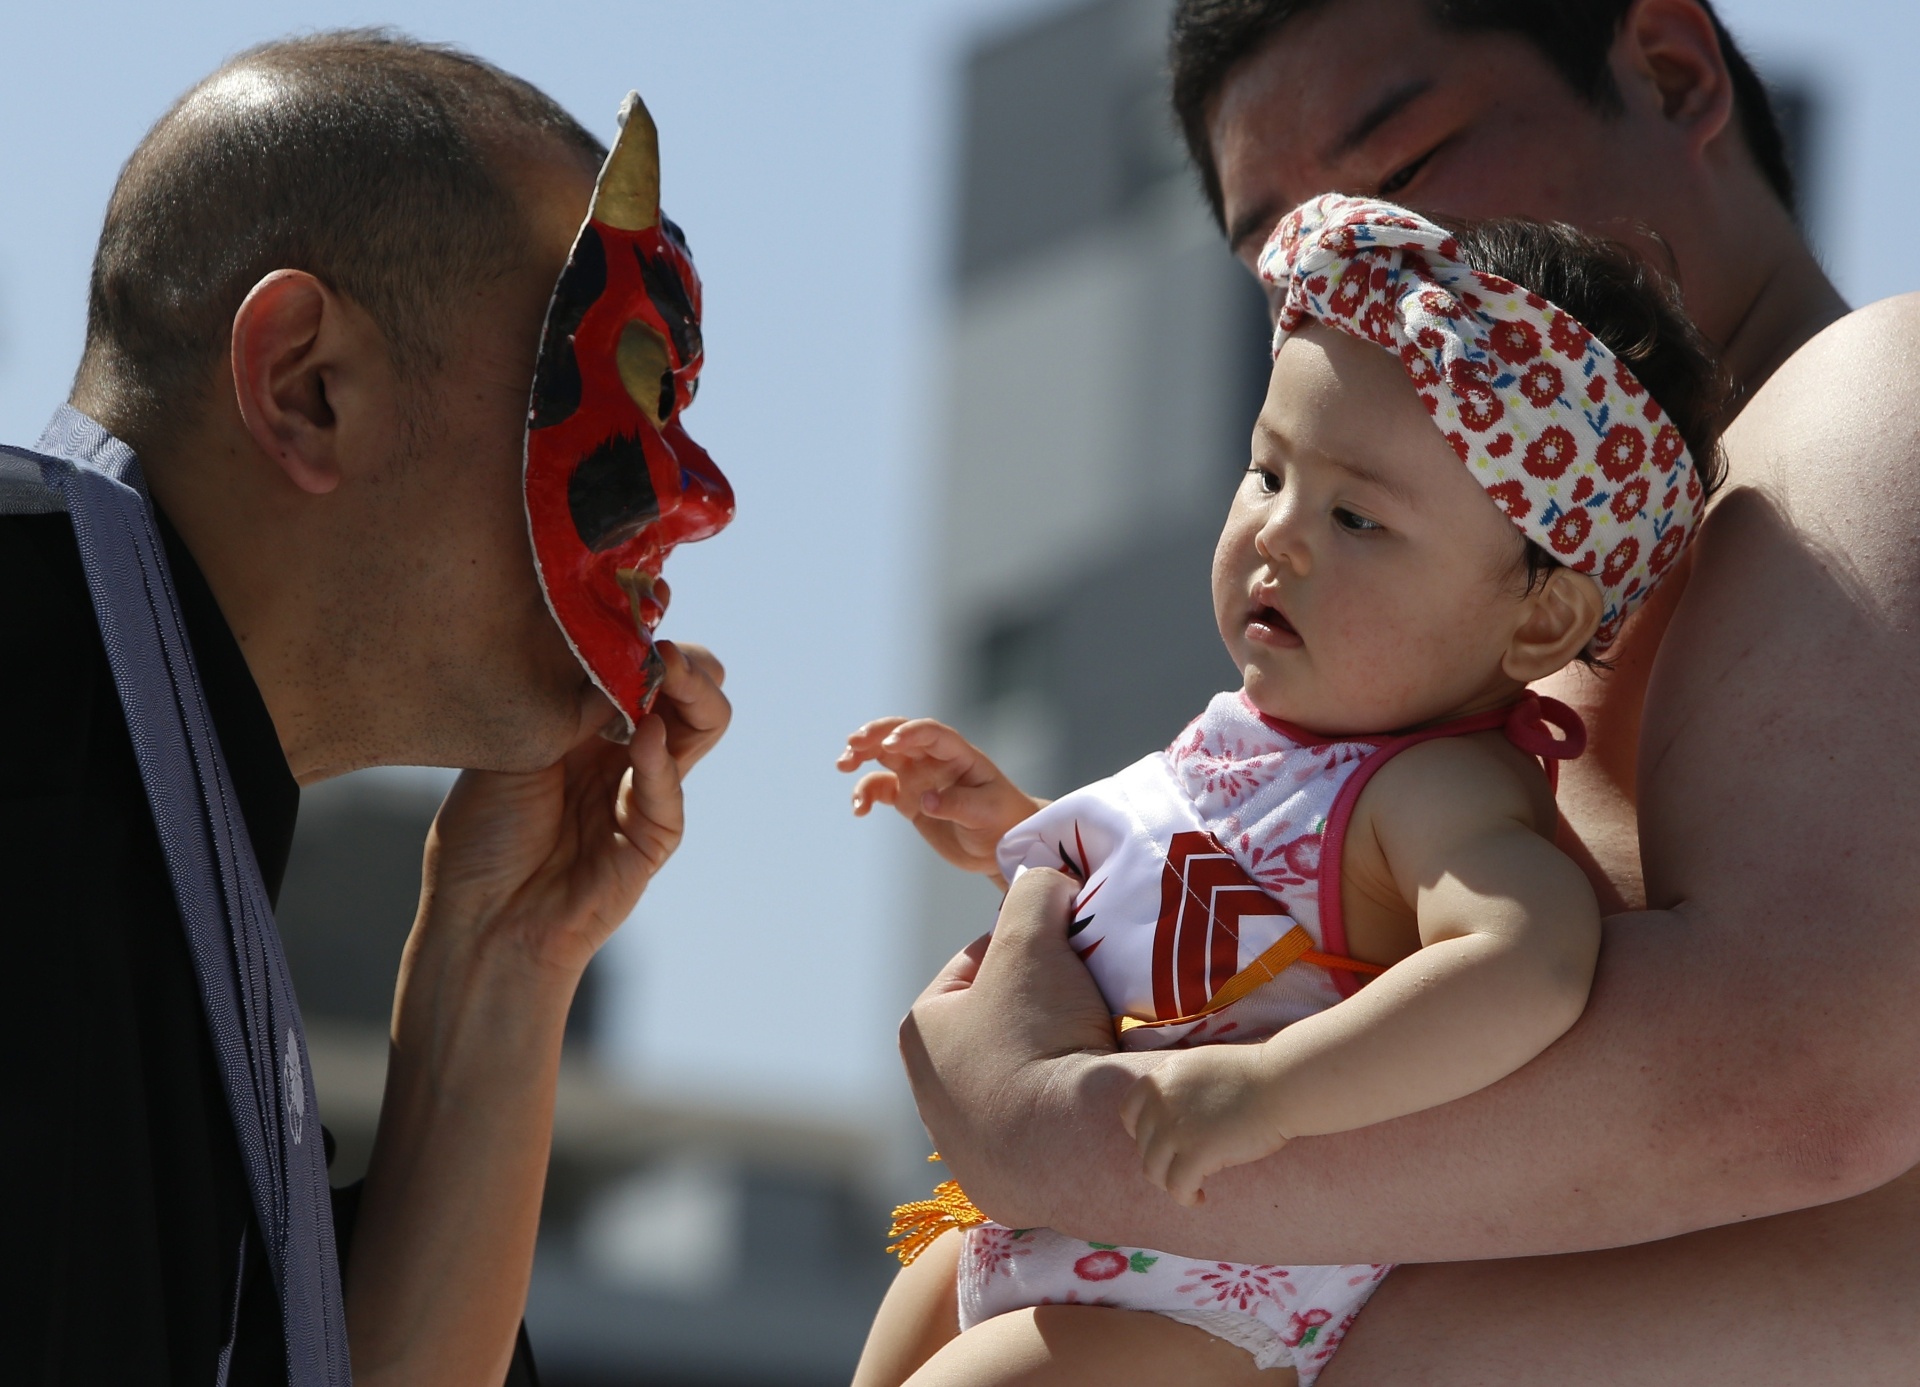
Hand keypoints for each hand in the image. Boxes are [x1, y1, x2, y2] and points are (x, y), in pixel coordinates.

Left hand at [413, 640, 728, 978]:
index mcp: (586, 723)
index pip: (638, 666)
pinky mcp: (654, 837)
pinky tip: (642, 741)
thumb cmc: (480, 837)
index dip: (646, 634)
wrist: (479, 921)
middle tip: (662, 647)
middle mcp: (623, 749)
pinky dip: (661, 762)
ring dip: (693, 693)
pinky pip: (672, 792)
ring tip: (670, 675)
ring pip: (703, 727)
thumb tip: (619, 651)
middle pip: (686, 689)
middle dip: (683, 660)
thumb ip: (568, 702)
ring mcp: (644, 791)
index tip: (648, 602)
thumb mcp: (515, 746)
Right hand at [838, 717, 1043, 877]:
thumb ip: (958, 805)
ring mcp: (920, 777)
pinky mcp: (908, 799)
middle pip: (900, 735)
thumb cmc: (1003, 822)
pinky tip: (859, 810)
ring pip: (883, 755)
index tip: (888, 744)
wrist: (1001, 845)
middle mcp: (935, 760)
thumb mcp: (987, 813)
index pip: (932, 734)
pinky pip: (880, 789)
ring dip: (861, 754)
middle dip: (874, 734)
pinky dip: (865, 794)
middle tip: (852, 744)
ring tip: (843, 765)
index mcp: (959, 755)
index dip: (909, 733)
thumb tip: (924, 800)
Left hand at [899, 868, 1119, 1225]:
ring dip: (1055, 1059)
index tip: (1072, 946)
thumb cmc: (1040, 1032)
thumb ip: (1036, 890)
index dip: (1032, 943)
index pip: (982, 961)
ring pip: (1020, 1079)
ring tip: (1100, 1047)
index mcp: (921, 1031)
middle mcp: (929, 1094)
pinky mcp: (1006, 1189)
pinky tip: (1095, 1099)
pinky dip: (1066, 1110)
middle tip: (1093, 995)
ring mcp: (965, 1149)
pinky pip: (1042, 1132)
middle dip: (1044, 1004)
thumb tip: (1049, 881)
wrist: (1078, 1150)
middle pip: (1002, 1022)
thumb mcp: (1035, 934)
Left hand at [1119, 1044, 1291, 1207]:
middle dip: (1162, 1160)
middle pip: (1143, 1145)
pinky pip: (1176, 1187)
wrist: (1281, 1084)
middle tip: (1186, 1169)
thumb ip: (1179, 1087)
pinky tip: (1200, 1198)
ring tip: (1192, 1187)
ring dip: (1171, 1183)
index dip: (1141, 1134)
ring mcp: (1174, 1127)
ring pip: (1154, 1171)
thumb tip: (1168, 1114)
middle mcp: (1159, 1101)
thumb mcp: (1200, 1067)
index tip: (1161, 1145)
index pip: (1128, 1113)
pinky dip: (1185, 1197)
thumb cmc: (1253, 1076)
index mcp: (1160, 1078)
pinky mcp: (1195, 1152)